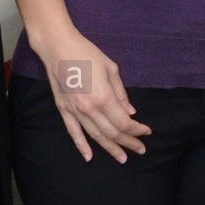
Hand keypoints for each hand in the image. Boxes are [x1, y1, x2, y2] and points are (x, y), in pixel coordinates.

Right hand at [32, 28, 150, 162]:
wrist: (57, 46)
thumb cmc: (87, 53)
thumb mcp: (110, 68)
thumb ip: (121, 93)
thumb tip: (130, 112)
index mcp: (103, 97)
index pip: (124, 122)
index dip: (137, 130)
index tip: (147, 132)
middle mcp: (89, 108)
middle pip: (112, 132)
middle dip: (128, 142)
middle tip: (141, 149)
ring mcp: (74, 111)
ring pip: (95, 136)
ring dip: (110, 148)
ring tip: (122, 157)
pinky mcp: (63, 109)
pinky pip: (73, 132)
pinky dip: (81, 146)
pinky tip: (89, 157)